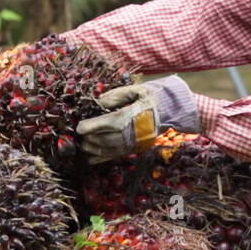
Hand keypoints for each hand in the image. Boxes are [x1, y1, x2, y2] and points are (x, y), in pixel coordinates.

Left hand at [76, 75, 199, 163]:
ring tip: (83, 144)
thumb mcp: (134, 90)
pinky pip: (115, 156)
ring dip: (92, 149)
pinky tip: (89, 158)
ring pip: (108, 150)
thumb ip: (114, 96)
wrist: (172, 110)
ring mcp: (134, 143)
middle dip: (89, 138)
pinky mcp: (135, 149)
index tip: (79, 127)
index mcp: (132, 116)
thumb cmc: (150, 97)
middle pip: (105, 139)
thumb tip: (96, 103)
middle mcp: (133, 132)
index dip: (91, 126)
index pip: (108, 123)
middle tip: (79, 135)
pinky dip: (100, 159)